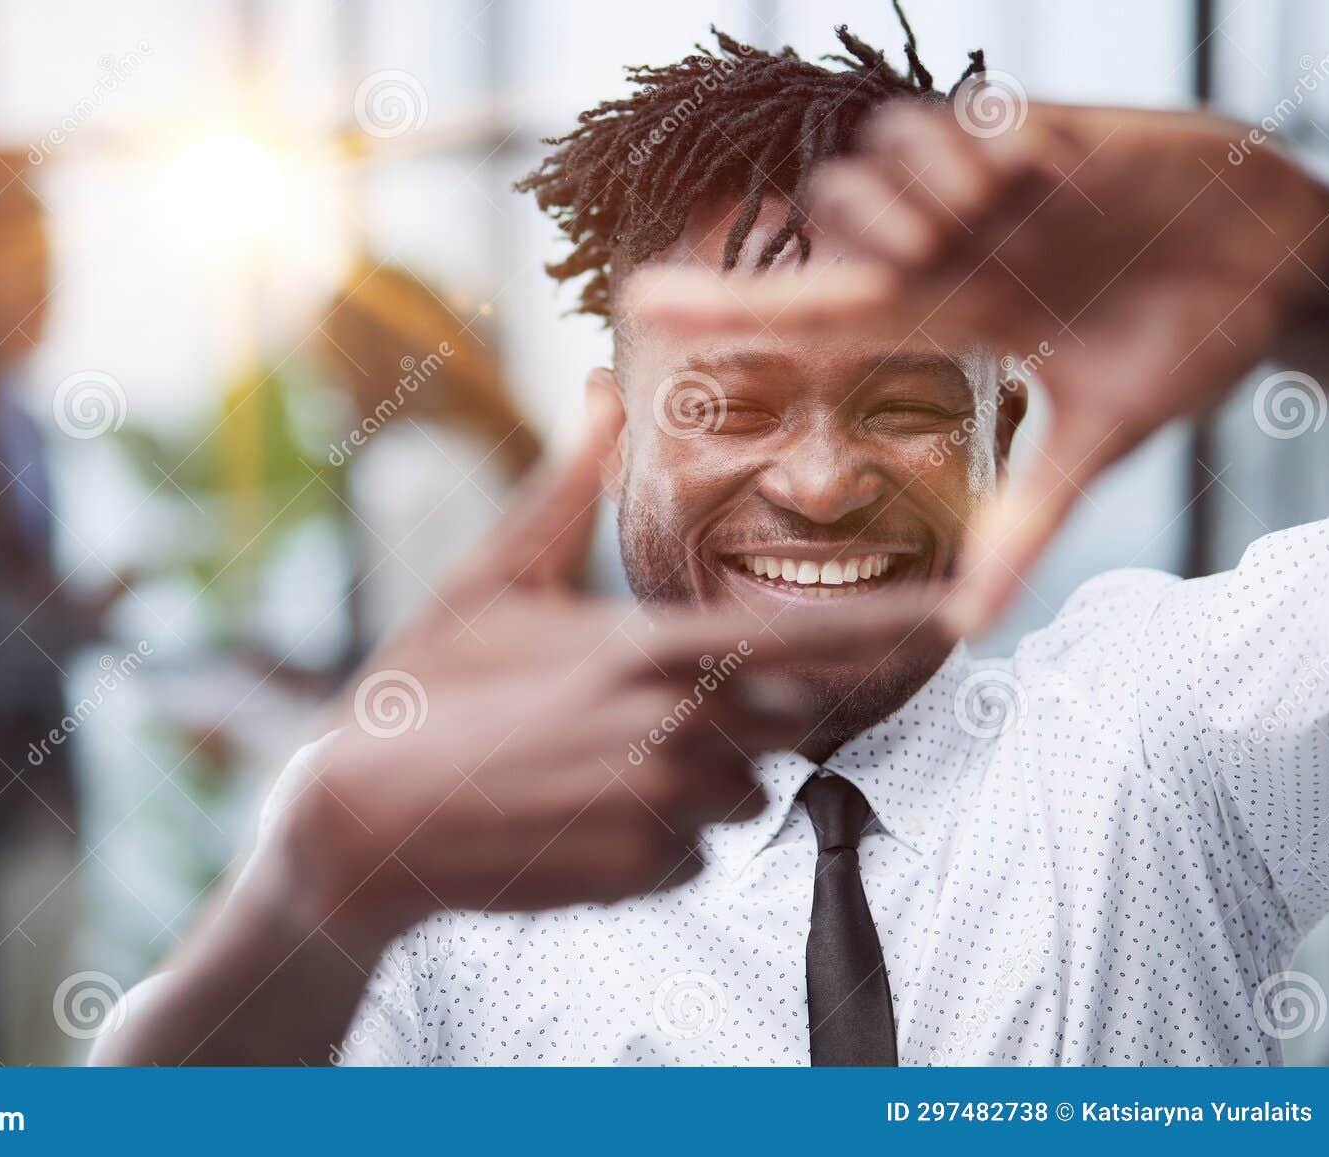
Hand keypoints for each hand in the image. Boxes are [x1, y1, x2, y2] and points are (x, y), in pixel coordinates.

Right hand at [275, 402, 946, 939]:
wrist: (362, 820)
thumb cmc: (421, 685)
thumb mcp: (492, 575)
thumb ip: (567, 487)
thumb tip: (600, 388)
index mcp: (650, 647)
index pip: (808, 637)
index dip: (894, 627)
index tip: (966, 615)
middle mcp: (676, 730)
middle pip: (787, 725)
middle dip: (752, 716)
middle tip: (654, 711)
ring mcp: (662, 809)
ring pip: (739, 795)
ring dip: (693, 781)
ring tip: (587, 766)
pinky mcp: (640, 875)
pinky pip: (691, 854)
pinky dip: (654, 838)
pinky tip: (573, 815)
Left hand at [634, 101, 1328, 630]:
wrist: (1281, 260)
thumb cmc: (1187, 343)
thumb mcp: (1097, 443)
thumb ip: (1025, 525)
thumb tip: (965, 630)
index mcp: (948, 314)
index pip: (812, 307)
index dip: (727, 304)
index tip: (640, 304)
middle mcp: (947, 246)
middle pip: (831, 213)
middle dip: (865, 236)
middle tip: (941, 262)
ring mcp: (982, 184)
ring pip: (878, 154)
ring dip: (925, 194)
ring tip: (1004, 219)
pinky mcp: (1031, 126)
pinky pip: (953, 117)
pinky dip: (977, 152)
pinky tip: (1042, 177)